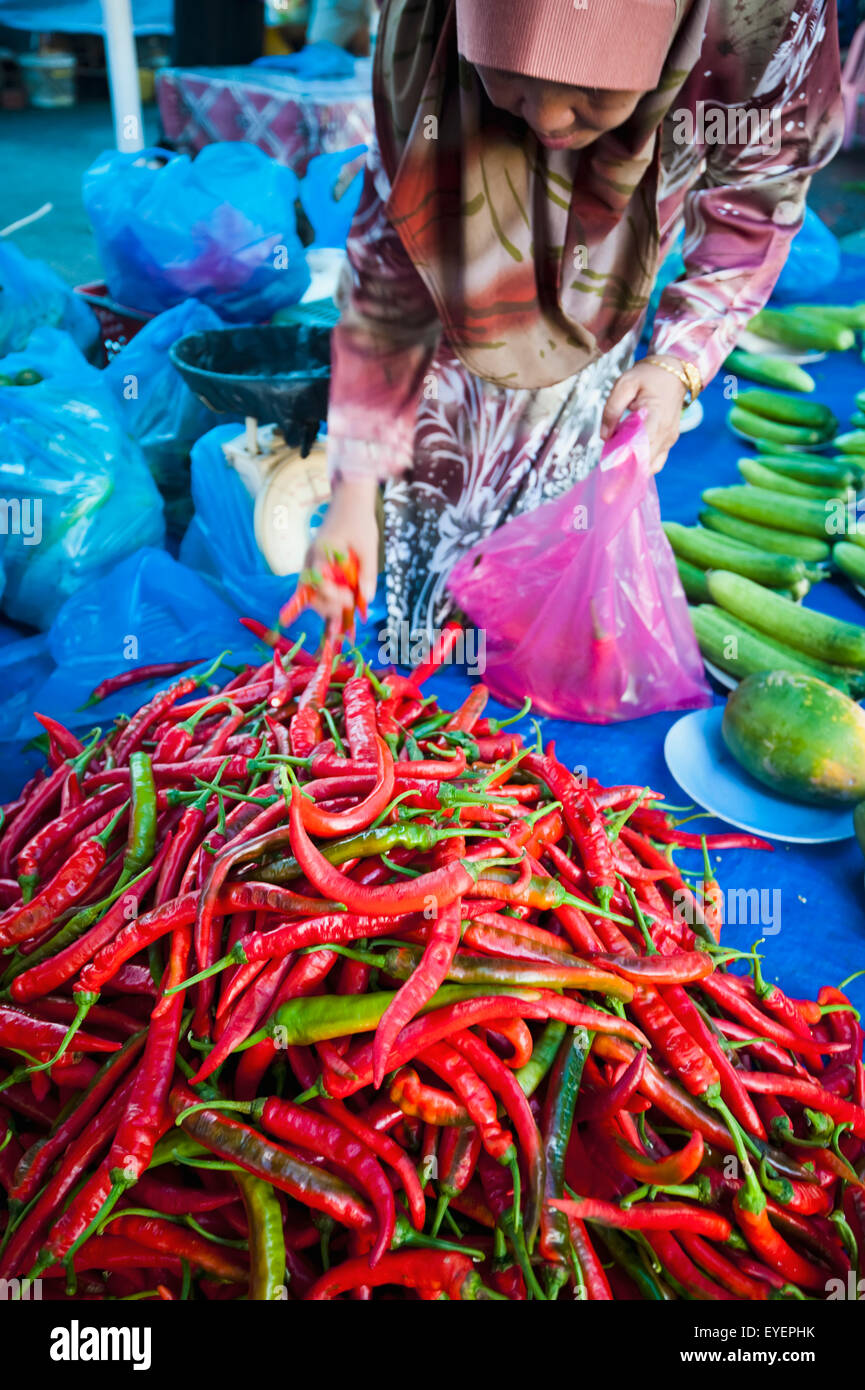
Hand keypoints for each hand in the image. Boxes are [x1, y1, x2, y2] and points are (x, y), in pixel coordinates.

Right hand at [302, 476, 378, 623]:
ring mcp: (311, 561)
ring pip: (310, 591)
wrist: (350, 500)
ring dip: (324, 605)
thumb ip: (367, 573)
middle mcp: (311, 558)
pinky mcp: (317, 563)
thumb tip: (366, 599)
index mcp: (321, 552)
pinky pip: (315, 585)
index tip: (350, 599)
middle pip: (309, 591)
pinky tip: (335, 611)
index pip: (318, 581)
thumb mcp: (368, 546)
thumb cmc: (359, 520)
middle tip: (345, 614)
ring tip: (341, 617)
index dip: (333, 595)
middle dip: (326, 606)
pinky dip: (324, 599)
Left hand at [600, 356, 687, 472]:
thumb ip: (612, 409)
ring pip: (651, 466)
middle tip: (607, 477)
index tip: (608, 467)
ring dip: (634, 470)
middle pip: (645, 462)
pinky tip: (628, 463)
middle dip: (626, 471)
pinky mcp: (669, 441)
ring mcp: (670, 439)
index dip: (624, 460)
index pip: (640, 448)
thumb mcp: (625, 384)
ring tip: (616, 470)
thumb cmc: (649, 376)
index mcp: (656, 418)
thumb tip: (605, 435)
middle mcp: (666, 433)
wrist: (674, 372)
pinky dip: (642, 465)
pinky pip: (656, 460)